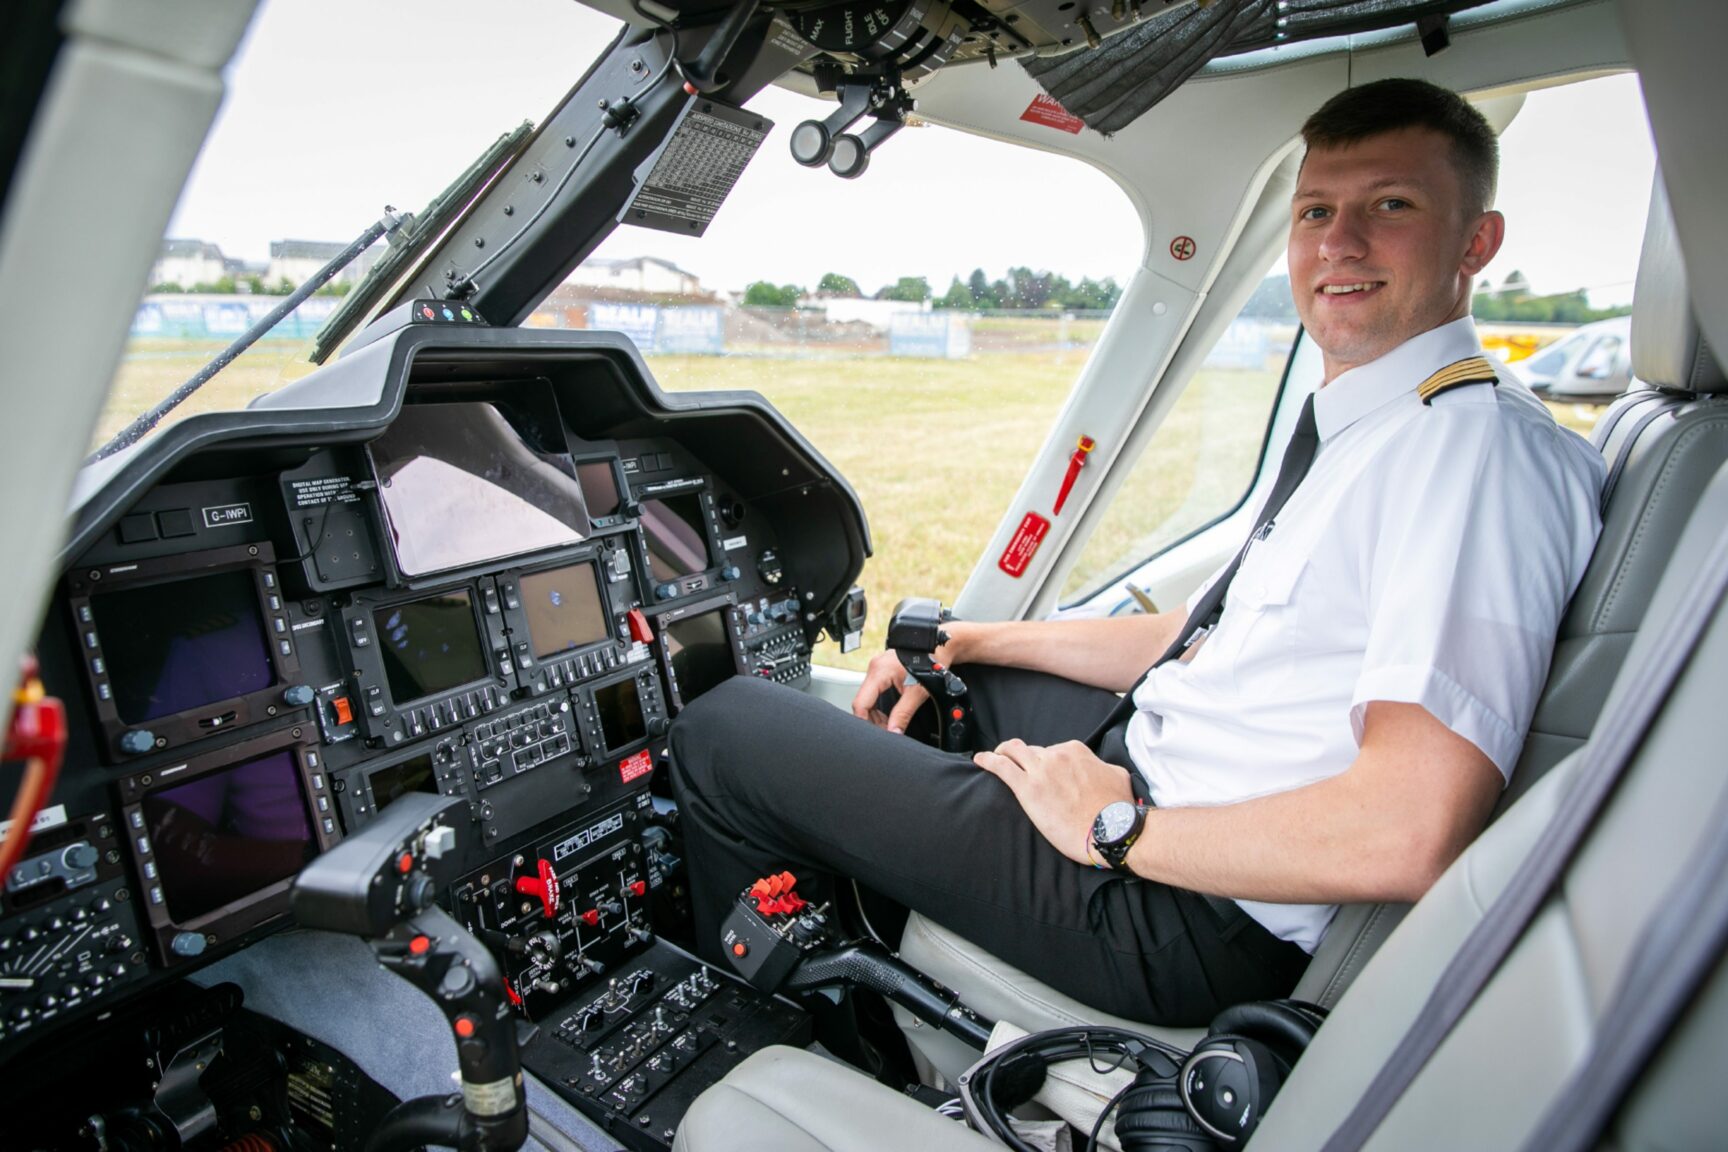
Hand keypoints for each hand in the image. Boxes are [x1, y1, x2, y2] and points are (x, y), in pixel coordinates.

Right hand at [851, 648, 927, 733]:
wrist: (939, 648)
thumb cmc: (932, 662)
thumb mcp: (917, 693)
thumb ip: (903, 714)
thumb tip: (894, 732)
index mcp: (879, 671)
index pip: (860, 702)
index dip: (865, 721)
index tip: (875, 734)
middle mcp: (875, 667)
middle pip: (863, 701)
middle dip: (872, 719)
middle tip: (887, 731)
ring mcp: (878, 668)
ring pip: (868, 697)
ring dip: (876, 713)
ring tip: (890, 724)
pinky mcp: (883, 670)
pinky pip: (875, 691)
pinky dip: (879, 704)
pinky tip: (889, 713)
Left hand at [973, 739, 1134, 865]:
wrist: (1111, 831)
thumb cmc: (1117, 808)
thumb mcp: (1118, 775)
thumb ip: (1103, 766)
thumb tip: (1100, 768)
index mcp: (1075, 751)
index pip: (1052, 750)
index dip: (1046, 761)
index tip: (1043, 771)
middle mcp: (1056, 756)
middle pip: (1032, 751)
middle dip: (1024, 759)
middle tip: (1018, 768)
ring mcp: (1040, 771)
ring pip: (1013, 751)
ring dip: (1002, 752)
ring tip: (995, 758)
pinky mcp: (1027, 789)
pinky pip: (1001, 767)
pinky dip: (987, 760)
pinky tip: (979, 760)